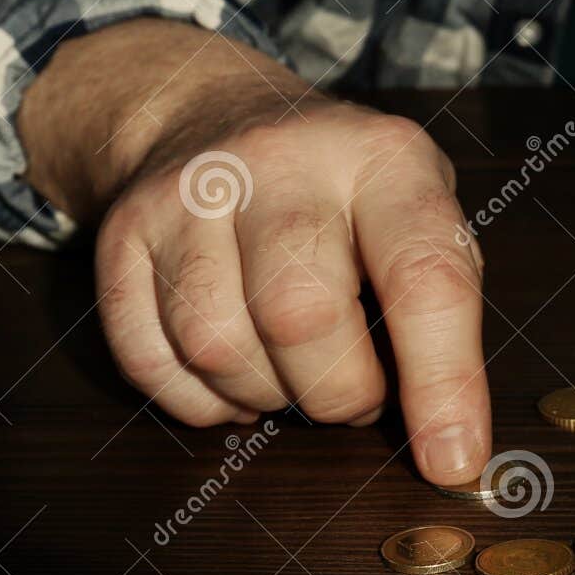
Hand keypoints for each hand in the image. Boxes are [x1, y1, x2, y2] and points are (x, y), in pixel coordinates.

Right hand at [19, 21, 490, 483]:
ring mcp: (189, 193)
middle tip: (357, 393)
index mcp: (384, 160)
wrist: (217, 114)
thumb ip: (441, 308)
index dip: (443, 381)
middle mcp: (281, 163)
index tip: (452, 461)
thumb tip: (448, 436)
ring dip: (266, 397)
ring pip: (216, 346)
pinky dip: (201, 402)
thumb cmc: (347, 195)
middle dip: (338, 393)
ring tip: (293, 373)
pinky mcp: (121, 234)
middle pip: (300, 316)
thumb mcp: (420, 214)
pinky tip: (235, 377)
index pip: (423, 278)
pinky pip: (149, 362)